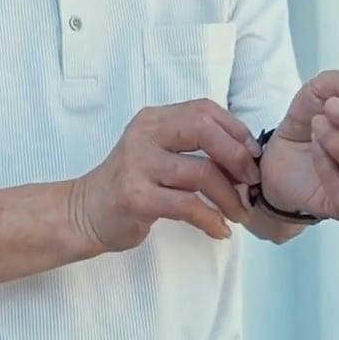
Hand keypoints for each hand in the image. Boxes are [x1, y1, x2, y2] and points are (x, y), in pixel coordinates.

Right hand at [69, 100, 263, 250]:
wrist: (84, 212)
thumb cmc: (131, 183)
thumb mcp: (157, 151)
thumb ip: (191, 144)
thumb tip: (245, 154)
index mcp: (154, 119)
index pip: (203, 109)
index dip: (236, 130)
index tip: (254, 155)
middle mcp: (145, 135)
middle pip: (204, 130)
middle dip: (237, 156)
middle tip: (252, 181)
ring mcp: (138, 165)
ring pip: (201, 172)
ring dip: (229, 196)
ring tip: (239, 212)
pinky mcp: (136, 198)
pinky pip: (187, 205)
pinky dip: (210, 219)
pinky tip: (220, 230)